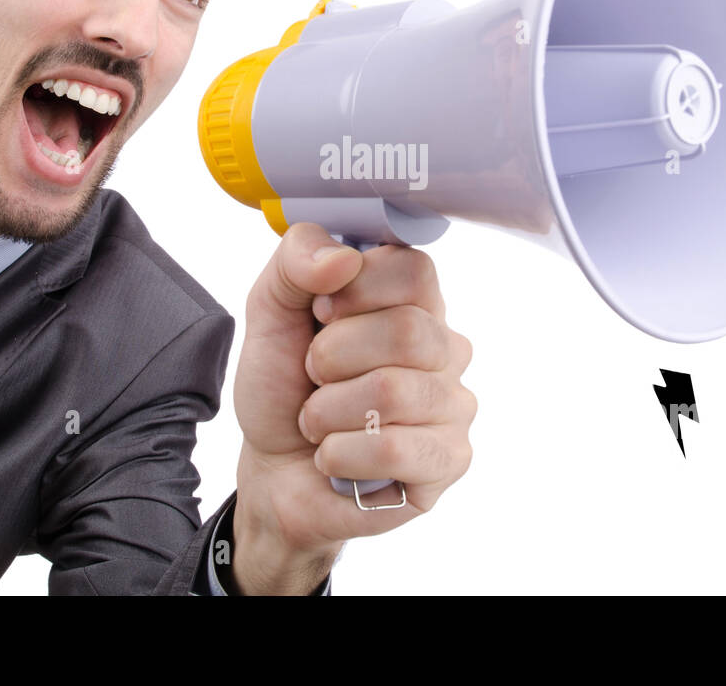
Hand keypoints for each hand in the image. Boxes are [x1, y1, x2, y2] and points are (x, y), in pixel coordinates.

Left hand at [230, 222, 475, 593]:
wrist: (274, 468)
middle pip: (408, 332)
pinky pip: (393, 449)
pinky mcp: (449, 459)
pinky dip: (339, 453)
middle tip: (314, 375)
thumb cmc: (285, 387)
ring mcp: (454, 405)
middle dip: (332, 357)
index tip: (321, 314)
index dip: (355, 292)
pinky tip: (335, 456)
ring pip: (394, 392)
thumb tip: (343, 257)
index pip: (414, 270)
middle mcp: (445, 348)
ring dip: (327, 411)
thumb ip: (295, 262)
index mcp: (413, 302)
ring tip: (319, 420)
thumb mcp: (271, 310)